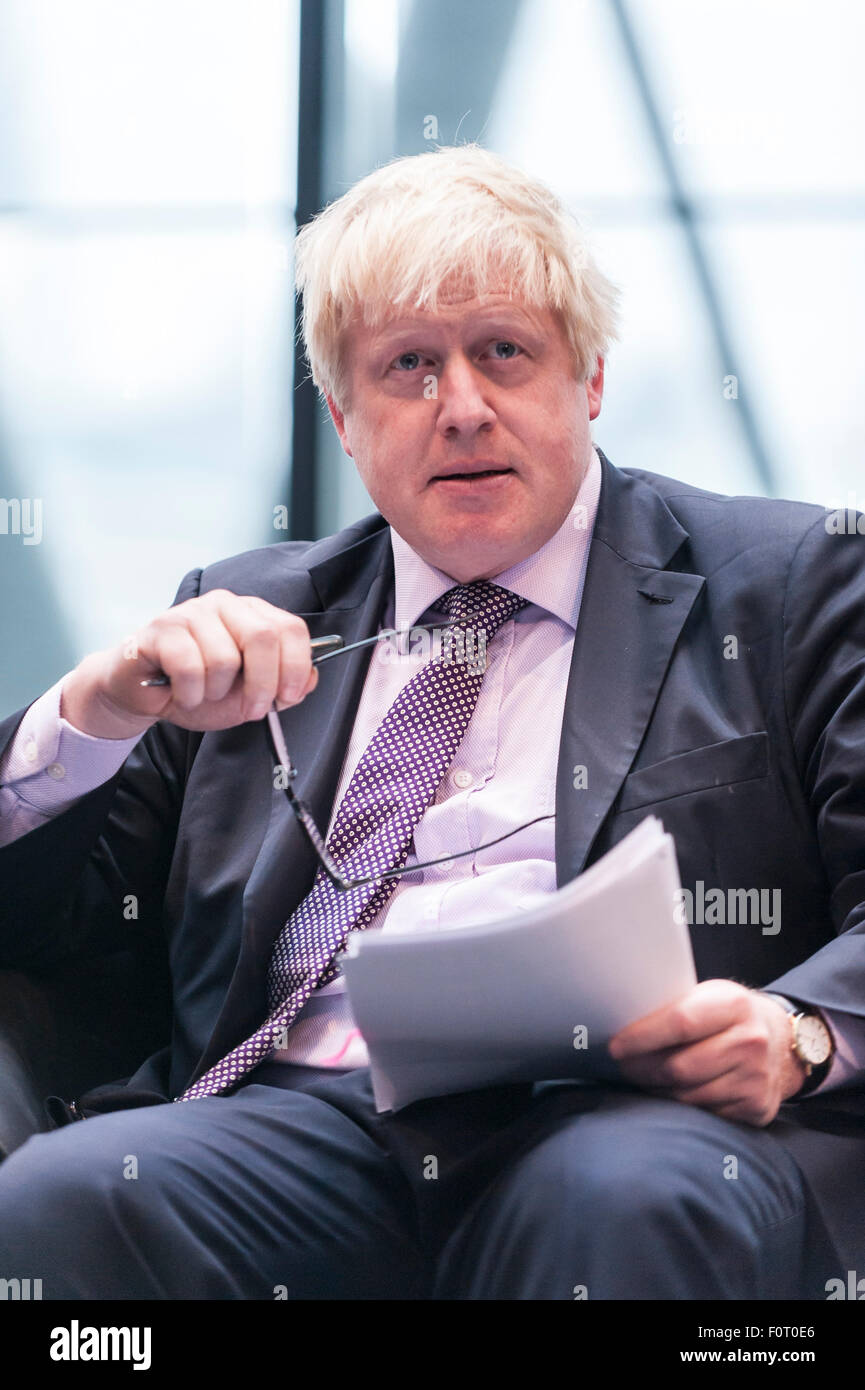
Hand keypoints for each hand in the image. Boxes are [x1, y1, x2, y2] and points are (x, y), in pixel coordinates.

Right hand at [60, 590, 318, 738]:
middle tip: (252, 708)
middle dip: (264, 683)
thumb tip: (312, 677)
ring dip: (216, 692)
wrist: (142, 693)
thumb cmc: (197, 688)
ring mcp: (192, 613)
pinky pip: (189, 667)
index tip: (290, 696)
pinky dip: (190, 693)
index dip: (296, 667)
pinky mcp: (161, 629)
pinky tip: (183, 693)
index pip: (290, 628)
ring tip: (204, 693)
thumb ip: (283, 687)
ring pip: (224, 658)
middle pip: (263, 637)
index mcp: (252, 614)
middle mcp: (225, 605)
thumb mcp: (248, 695)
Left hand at [607, 979, 808, 1126]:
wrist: (782, 1042)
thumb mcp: (710, 996)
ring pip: (688, 1096)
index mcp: (734, 1004)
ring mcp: (756, 1078)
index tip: (615, 1047)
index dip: (641, 1037)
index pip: (679, 1023)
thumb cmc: (729, 1017)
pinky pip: (705, 1114)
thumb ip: (676, 1007)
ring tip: (644, 1079)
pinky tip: (671, 1094)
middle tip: (623, 1067)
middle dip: (642, 1070)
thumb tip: (622, 1023)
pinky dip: (682, 1107)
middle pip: (679, 1067)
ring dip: (657, 1091)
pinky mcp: (757, 1107)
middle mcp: (750, 1042)